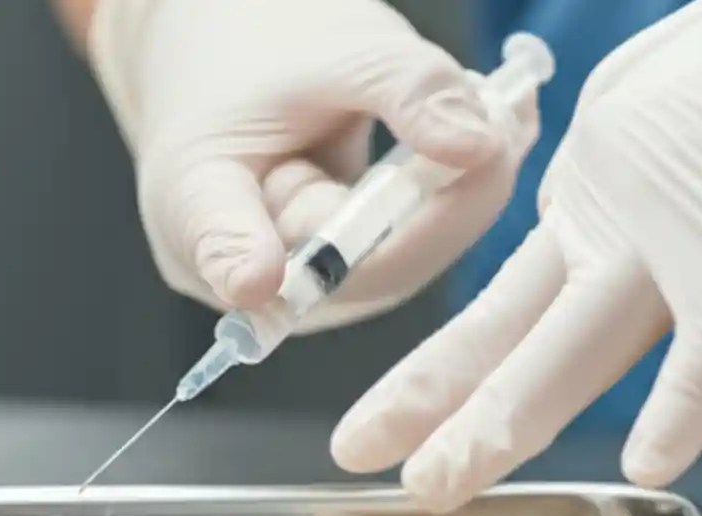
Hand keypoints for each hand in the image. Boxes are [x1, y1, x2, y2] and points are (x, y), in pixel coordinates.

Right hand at [89, 0, 535, 329]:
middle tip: (504, 118)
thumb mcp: (337, 48)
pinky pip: (407, 249)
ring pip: (391, 258)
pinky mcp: (342, 279)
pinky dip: (452, 196)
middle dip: (437, 200)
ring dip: (455, 193)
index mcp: (197, 195)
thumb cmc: (270, 52)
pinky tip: (479, 145)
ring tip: (496, 112)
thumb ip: (404, 89)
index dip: (235, 260)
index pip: (214, 238)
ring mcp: (296, 281)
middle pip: (341, 262)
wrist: (249, 69)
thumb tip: (483, 148)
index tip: (254, 279)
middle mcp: (243, 263)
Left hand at [331, 0, 701, 511]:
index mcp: (587, 217)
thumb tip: (573, 241)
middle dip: (437, 414)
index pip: (490, 318)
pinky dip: (683, 407)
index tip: (372, 434)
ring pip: (575, 351)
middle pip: (509, 344)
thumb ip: (598, 201)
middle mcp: (613, 240)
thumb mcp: (634, 129)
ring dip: (503, 423)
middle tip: (369, 462)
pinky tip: (647, 461)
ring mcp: (674, 254)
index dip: (426, 382)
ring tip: (439, 481)